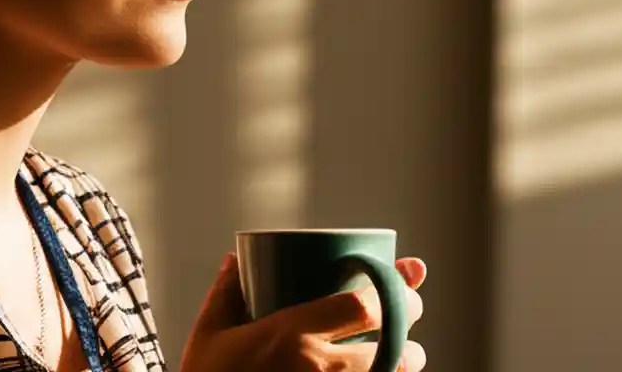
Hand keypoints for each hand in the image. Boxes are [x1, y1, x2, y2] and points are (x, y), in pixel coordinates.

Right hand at [179, 253, 427, 371]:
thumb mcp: (210, 334)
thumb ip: (225, 294)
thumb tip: (235, 260)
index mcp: (290, 335)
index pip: (361, 306)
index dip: (394, 290)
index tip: (407, 279)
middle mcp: (317, 369)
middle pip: (390, 344)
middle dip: (408, 325)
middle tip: (411, 314)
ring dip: (407, 363)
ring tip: (411, 354)